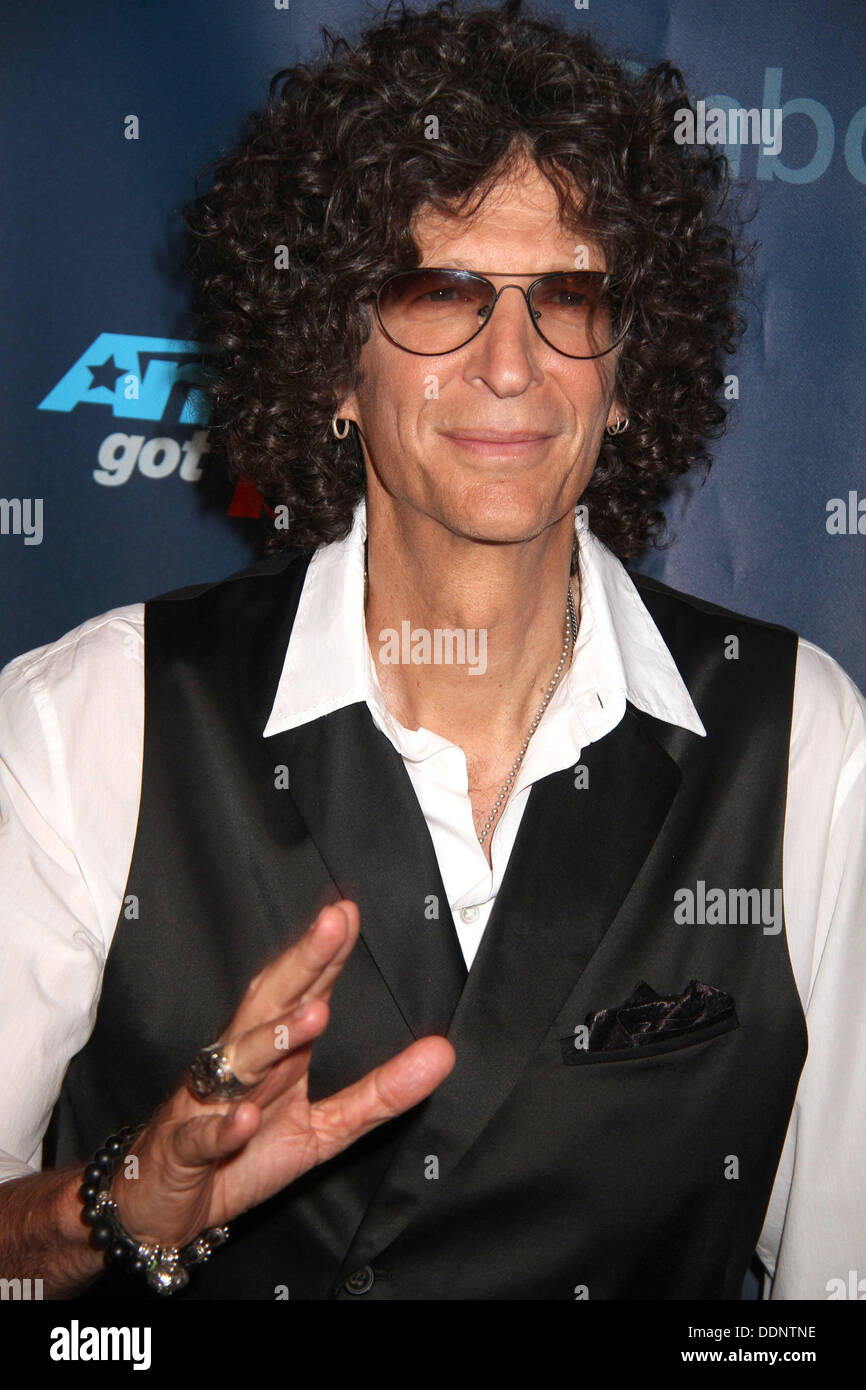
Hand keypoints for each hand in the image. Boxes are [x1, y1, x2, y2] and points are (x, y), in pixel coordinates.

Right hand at [110, 900, 454, 1247]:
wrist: (161, 1208)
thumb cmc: (242, 1154)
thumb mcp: (325, 1129)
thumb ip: (382, 1093)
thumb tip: (442, 1055)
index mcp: (275, 1055)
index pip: (303, 991)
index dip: (327, 954)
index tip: (351, 914)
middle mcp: (239, 1066)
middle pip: (268, 1004)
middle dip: (302, 963)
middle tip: (333, 924)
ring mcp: (207, 1103)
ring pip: (236, 1062)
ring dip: (272, 1038)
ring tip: (313, 1016)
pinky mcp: (183, 1151)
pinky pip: (202, 1136)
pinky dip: (223, 1128)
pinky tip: (246, 1117)